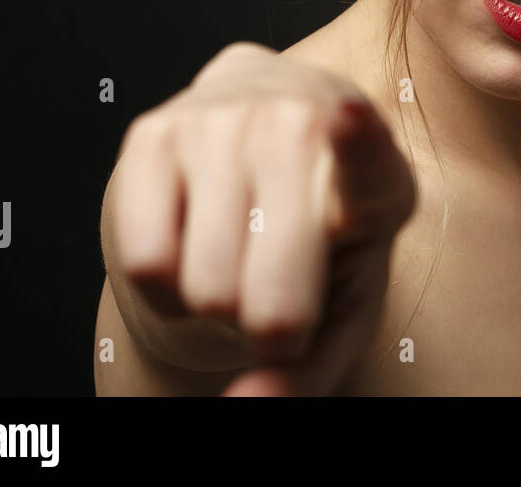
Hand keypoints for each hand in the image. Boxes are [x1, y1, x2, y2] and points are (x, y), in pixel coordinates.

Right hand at [104, 42, 415, 394]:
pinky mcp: (154, 131)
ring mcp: (224, 121)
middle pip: (268, 298)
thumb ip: (308, 372)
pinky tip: (196, 244)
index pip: (365, 158)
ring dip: (217, 303)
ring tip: (244, 256)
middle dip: (271, 324)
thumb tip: (246, 401)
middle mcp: (298, 124)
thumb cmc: (324, 237)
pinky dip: (167, 287)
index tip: (349, 118)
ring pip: (202, 287)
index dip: (357, 142)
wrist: (275, 128)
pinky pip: (146, 263)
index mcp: (374, 168)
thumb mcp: (345, 304)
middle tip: (284, 285)